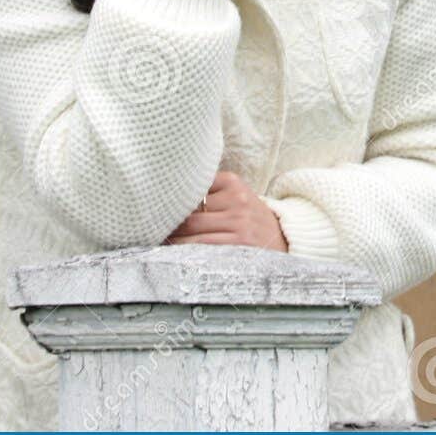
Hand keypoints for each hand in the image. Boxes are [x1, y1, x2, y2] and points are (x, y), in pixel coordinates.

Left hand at [164, 170, 288, 251]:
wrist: (282, 239)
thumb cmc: (248, 217)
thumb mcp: (235, 195)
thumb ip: (208, 192)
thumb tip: (165, 201)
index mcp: (232, 182)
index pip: (192, 189)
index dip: (172, 202)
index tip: (155, 209)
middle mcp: (237, 199)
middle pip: (189, 212)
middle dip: (169, 223)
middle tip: (152, 229)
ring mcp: (239, 222)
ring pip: (192, 231)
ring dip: (173, 239)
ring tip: (161, 241)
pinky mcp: (240, 243)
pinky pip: (202, 247)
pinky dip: (185, 250)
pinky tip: (176, 252)